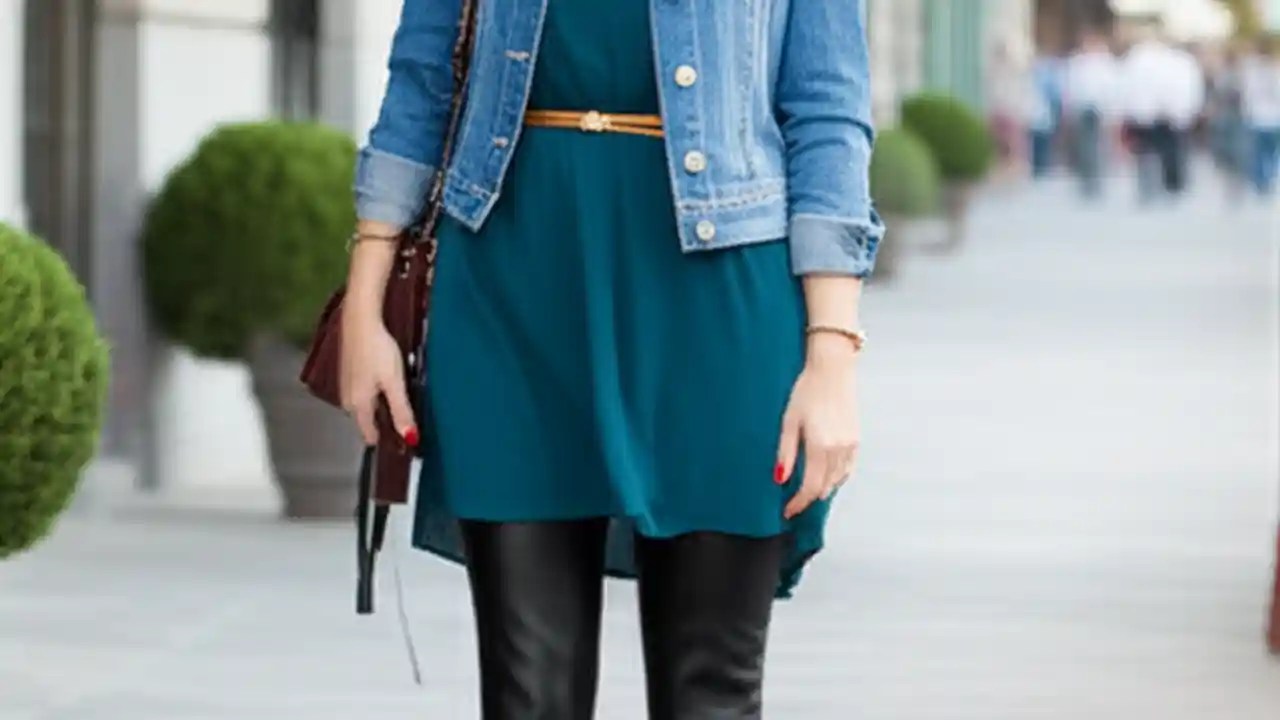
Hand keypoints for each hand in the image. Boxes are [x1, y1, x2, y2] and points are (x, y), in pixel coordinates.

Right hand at [339, 307, 416, 447]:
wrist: (361, 320)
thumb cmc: (378, 351)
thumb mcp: (395, 383)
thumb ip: (401, 411)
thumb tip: (409, 438)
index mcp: (358, 406)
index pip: (369, 434)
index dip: (387, 440)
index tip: (405, 441)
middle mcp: (347, 399)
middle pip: (367, 421)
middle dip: (385, 422)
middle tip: (407, 415)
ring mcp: (346, 386)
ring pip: (365, 406)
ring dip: (381, 406)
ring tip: (399, 395)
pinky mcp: (348, 373)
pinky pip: (363, 393)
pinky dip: (375, 393)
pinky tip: (386, 381)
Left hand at [776, 335, 859, 518]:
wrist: (832, 370)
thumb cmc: (806, 392)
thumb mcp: (789, 421)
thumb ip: (786, 452)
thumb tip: (779, 479)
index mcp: (820, 446)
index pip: (810, 487)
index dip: (798, 503)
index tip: (787, 512)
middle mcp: (839, 450)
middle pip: (824, 487)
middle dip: (808, 499)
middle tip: (793, 505)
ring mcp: (850, 445)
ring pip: (837, 480)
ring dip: (822, 489)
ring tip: (806, 493)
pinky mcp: (856, 439)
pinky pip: (847, 469)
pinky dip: (836, 478)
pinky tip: (825, 477)